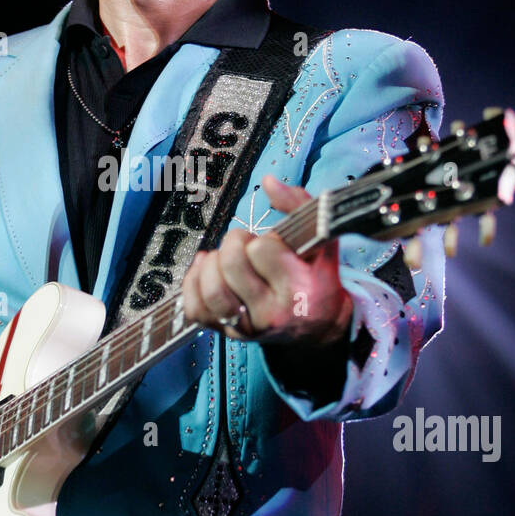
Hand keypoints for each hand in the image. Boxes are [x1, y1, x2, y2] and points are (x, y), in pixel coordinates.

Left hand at [182, 174, 352, 345]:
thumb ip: (298, 204)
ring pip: (211, 290)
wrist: (318, 327)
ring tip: (225, 259)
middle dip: (233, 244)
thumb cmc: (318, 278)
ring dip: (212, 264)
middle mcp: (273, 312)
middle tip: (245, 245)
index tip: (273, 245)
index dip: (263, 239)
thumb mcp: (321, 239)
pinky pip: (196, 310)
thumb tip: (268, 182)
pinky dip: (193, 284)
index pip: (261, 250)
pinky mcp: (229, 333)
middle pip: (231, 265)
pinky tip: (206, 270)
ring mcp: (249, 326)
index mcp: (299, 288)